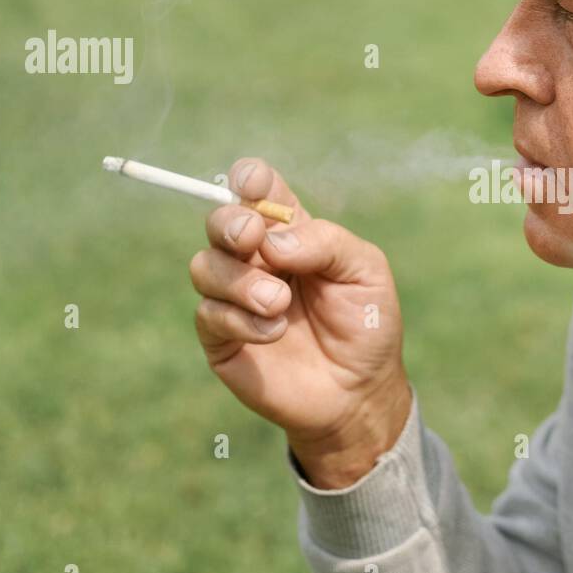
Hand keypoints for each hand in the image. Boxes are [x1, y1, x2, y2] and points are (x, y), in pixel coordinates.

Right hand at [188, 157, 411, 487]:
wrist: (360, 391)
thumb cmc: (367, 325)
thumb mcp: (365, 271)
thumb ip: (325, 242)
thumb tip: (271, 239)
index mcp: (292, 233)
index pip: (259, 192)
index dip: (249, 180)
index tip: (251, 184)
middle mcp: (257, 259)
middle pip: (220, 222)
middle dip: (229, 223)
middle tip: (253, 238)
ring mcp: (236, 298)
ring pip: (205, 266)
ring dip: (240, 280)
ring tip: (278, 303)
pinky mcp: (222, 337)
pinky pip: (209, 314)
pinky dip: (240, 319)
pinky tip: (275, 332)